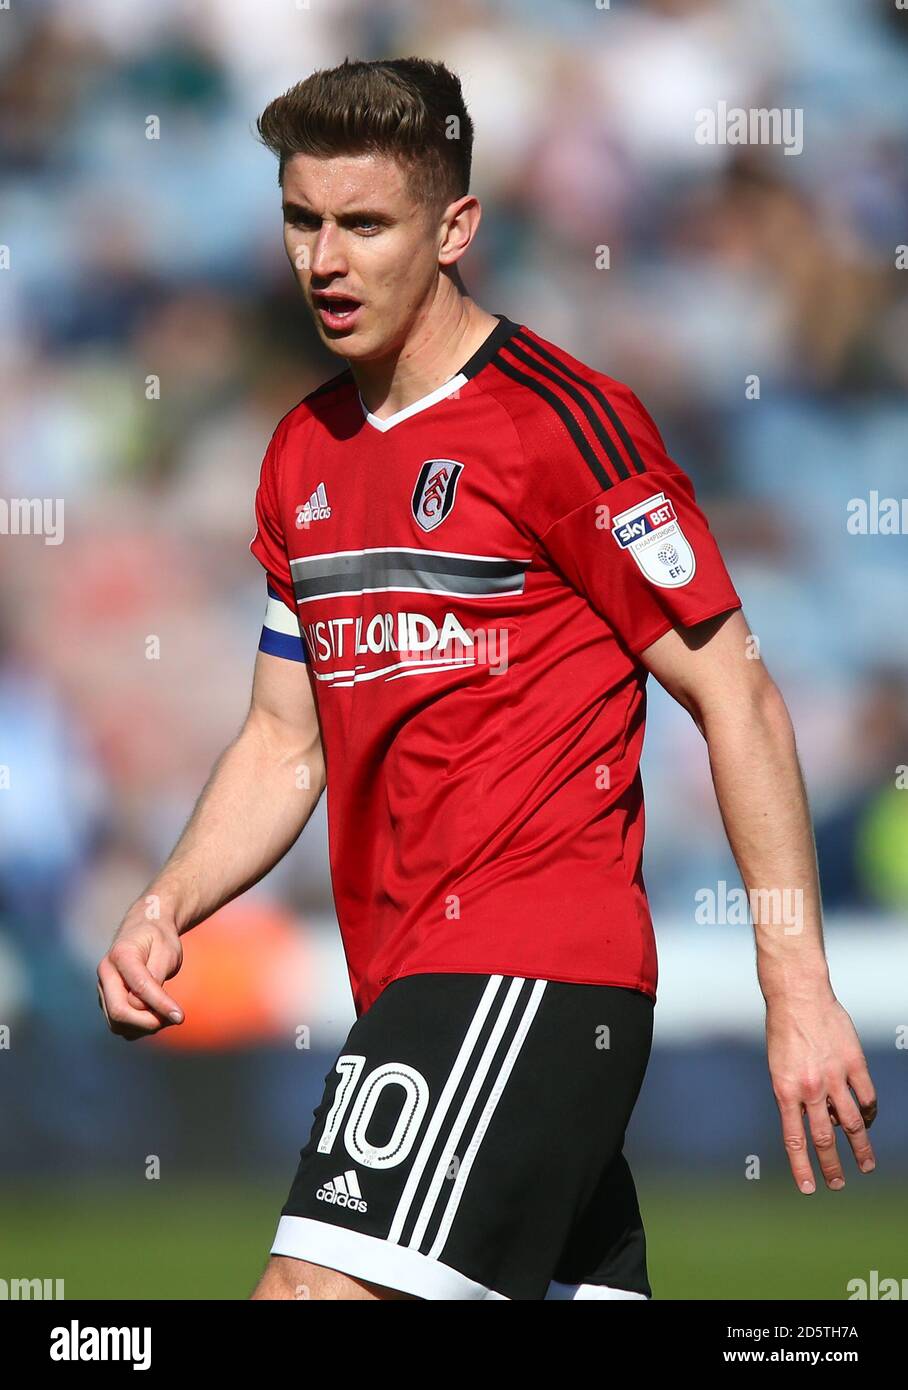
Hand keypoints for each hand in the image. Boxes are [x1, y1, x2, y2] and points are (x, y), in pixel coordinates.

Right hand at [97, 904, 184, 1040]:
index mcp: (121, 955)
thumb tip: (149, 1008)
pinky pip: (119, 1025)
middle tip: (173, 1019)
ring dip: (144, 1028)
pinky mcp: (106, 1001)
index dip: (160, 1005)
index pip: (139, 987)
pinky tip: (156, 1016)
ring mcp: (103, 989)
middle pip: (119, 1011)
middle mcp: (105, 974)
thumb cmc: (159, 940)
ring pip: (117, 1024)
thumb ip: (157, 976)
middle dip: (148, 1023)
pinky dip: (138, 1028)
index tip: (180, 1017)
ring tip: (167, 1016)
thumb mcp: (167, 950)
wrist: (143, 931)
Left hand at [766, 993, 876, 1192]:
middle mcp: (810, 1088)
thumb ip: (793, 1094)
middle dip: (831, 1166)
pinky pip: (866, 1097)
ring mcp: (834, 1077)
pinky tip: (868, 1121)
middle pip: (824, 1138)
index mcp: (785, 1090)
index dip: (802, 1167)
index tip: (809, 1189)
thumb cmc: (783, 1029)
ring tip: (865, 1165)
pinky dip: (868, 1113)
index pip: (794, 1139)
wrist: (798, 995)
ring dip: (859, 1147)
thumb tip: (816, 1118)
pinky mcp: (854, 1063)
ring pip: (851, 1123)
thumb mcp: (778, 1066)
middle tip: (837, 1184)